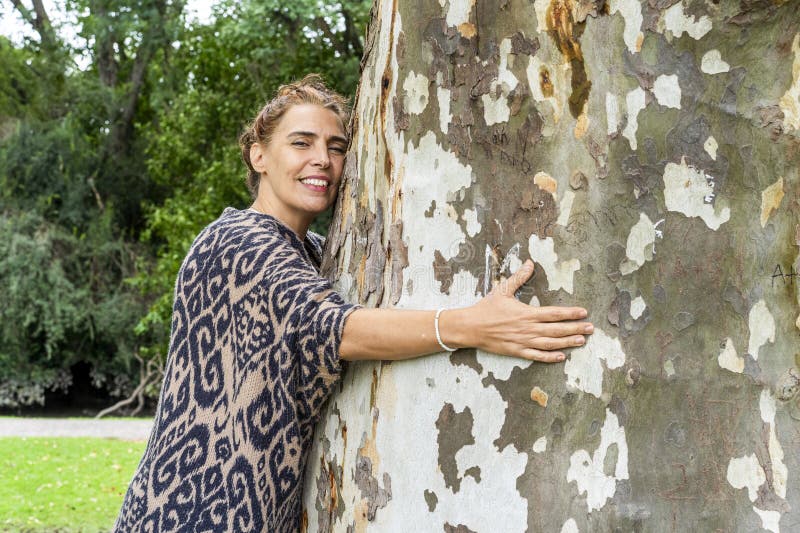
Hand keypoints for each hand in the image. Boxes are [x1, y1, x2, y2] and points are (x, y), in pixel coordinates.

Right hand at [452, 259, 592, 361]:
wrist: (470, 327)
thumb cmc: (486, 308)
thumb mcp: (502, 290)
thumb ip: (519, 277)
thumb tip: (530, 262)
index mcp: (526, 313)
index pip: (554, 313)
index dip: (570, 313)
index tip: (584, 312)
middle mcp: (528, 328)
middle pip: (557, 329)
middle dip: (576, 328)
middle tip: (591, 328)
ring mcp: (523, 342)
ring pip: (550, 343)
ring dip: (567, 342)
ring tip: (582, 340)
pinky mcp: (517, 351)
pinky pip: (537, 356)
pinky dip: (550, 357)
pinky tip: (561, 357)